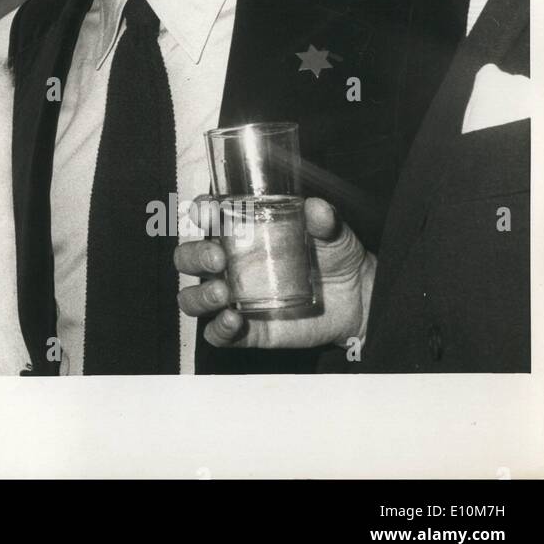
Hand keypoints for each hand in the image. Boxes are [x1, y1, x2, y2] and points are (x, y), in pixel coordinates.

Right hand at [174, 197, 374, 350]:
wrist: (356, 299)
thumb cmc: (335, 256)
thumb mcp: (333, 233)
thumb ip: (324, 221)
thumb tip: (318, 209)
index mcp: (240, 231)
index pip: (206, 216)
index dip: (199, 211)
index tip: (208, 211)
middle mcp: (228, 263)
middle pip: (187, 258)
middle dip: (193, 255)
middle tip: (218, 258)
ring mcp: (234, 297)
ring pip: (191, 298)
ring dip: (198, 295)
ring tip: (222, 293)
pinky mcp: (246, 330)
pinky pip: (217, 334)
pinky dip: (218, 329)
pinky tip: (235, 321)